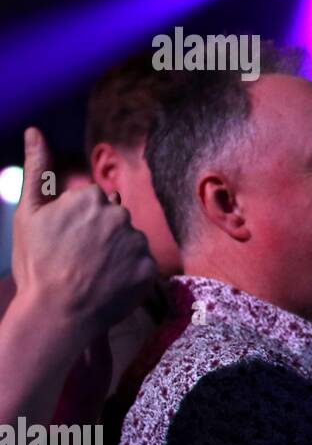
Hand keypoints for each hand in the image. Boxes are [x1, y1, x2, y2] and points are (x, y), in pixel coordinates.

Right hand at [9, 127, 154, 335]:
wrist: (55, 314)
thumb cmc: (37, 263)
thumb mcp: (28, 214)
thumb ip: (36, 169)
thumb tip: (34, 130)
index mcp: (92, 198)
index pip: (95, 203)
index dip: (78, 223)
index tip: (65, 241)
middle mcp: (120, 214)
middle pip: (115, 221)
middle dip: (101, 236)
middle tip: (78, 260)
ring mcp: (137, 242)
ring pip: (130, 243)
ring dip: (117, 255)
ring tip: (92, 275)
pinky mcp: (150, 268)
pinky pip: (143, 266)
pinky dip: (129, 276)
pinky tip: (109, 287)